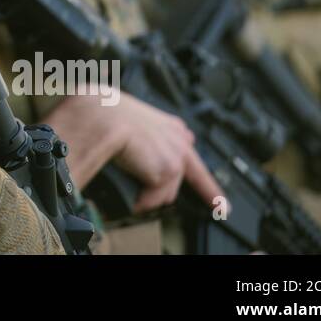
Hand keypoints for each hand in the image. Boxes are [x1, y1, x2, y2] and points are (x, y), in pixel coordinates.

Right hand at [46, 92, 224, 211]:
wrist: (99, 117)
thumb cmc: (104, 114)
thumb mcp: (128, 121)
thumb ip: (142, 138)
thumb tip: (133, 159)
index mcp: (171, 127)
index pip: (193, 155)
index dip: (207, 182)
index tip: (221, 200)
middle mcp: (180, 139)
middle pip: (187, 177)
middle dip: (198, 193)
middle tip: (216, 207)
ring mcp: (176, 155)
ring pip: (166, 191)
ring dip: (147, 193)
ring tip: (127, 179)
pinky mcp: (168, 171)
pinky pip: (153, 198)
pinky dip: (139, 198)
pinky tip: (127, 183)